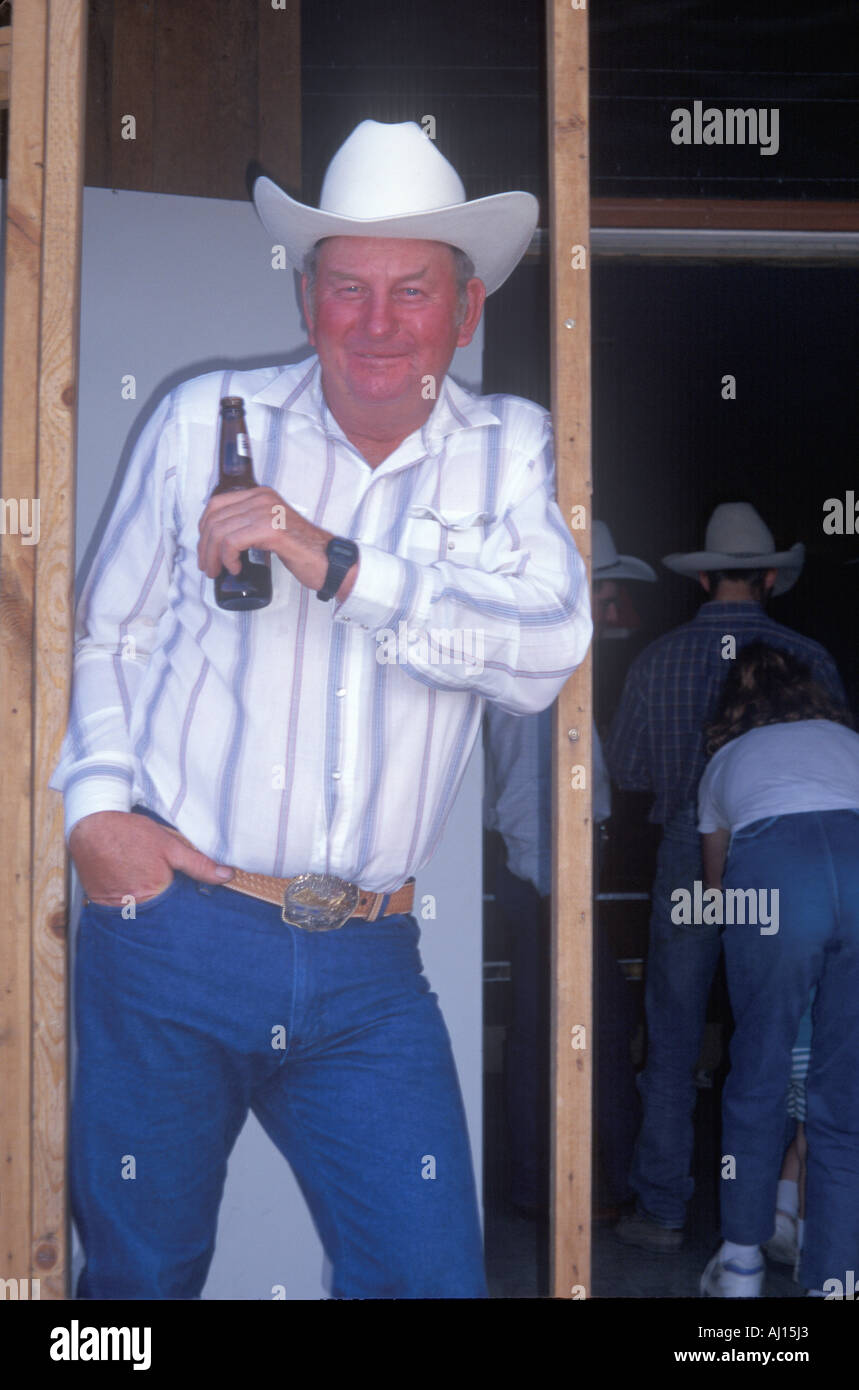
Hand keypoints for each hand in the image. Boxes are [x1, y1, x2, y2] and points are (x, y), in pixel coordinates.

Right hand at [69, 810, 233, 907]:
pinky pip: (121, 910)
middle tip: (164, 889)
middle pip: (159, 915)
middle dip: (167, 908)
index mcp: (156, 895)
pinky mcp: (102, 905)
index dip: (186, 906)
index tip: (192, 902)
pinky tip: (129, 884)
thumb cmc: (130, 834)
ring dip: (146, 905)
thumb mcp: (170, 846)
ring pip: (141, 913)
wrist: (90, 827)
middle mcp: (135, 907)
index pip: (179, 912)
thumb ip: (198, 864)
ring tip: (143, 884)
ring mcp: (116, 908)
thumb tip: (227, 875)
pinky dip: (128, 901)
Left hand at [197, 487, 357, 596]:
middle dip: (205, 546)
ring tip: (217, 572)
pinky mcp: (270, 530)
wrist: (328, 561)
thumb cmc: (301, 551)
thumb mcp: (270, 528)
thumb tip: (219, 537)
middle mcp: (262, 498)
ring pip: (220, 531)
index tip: (205, 549)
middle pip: (215, 518)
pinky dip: (227, 558)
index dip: (203, 528)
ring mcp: (266, 512)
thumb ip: (249, 524)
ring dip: (213, 556)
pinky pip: (232, 542)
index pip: (217, 503)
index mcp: (261, 494)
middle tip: (207, 567)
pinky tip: (235, 569)